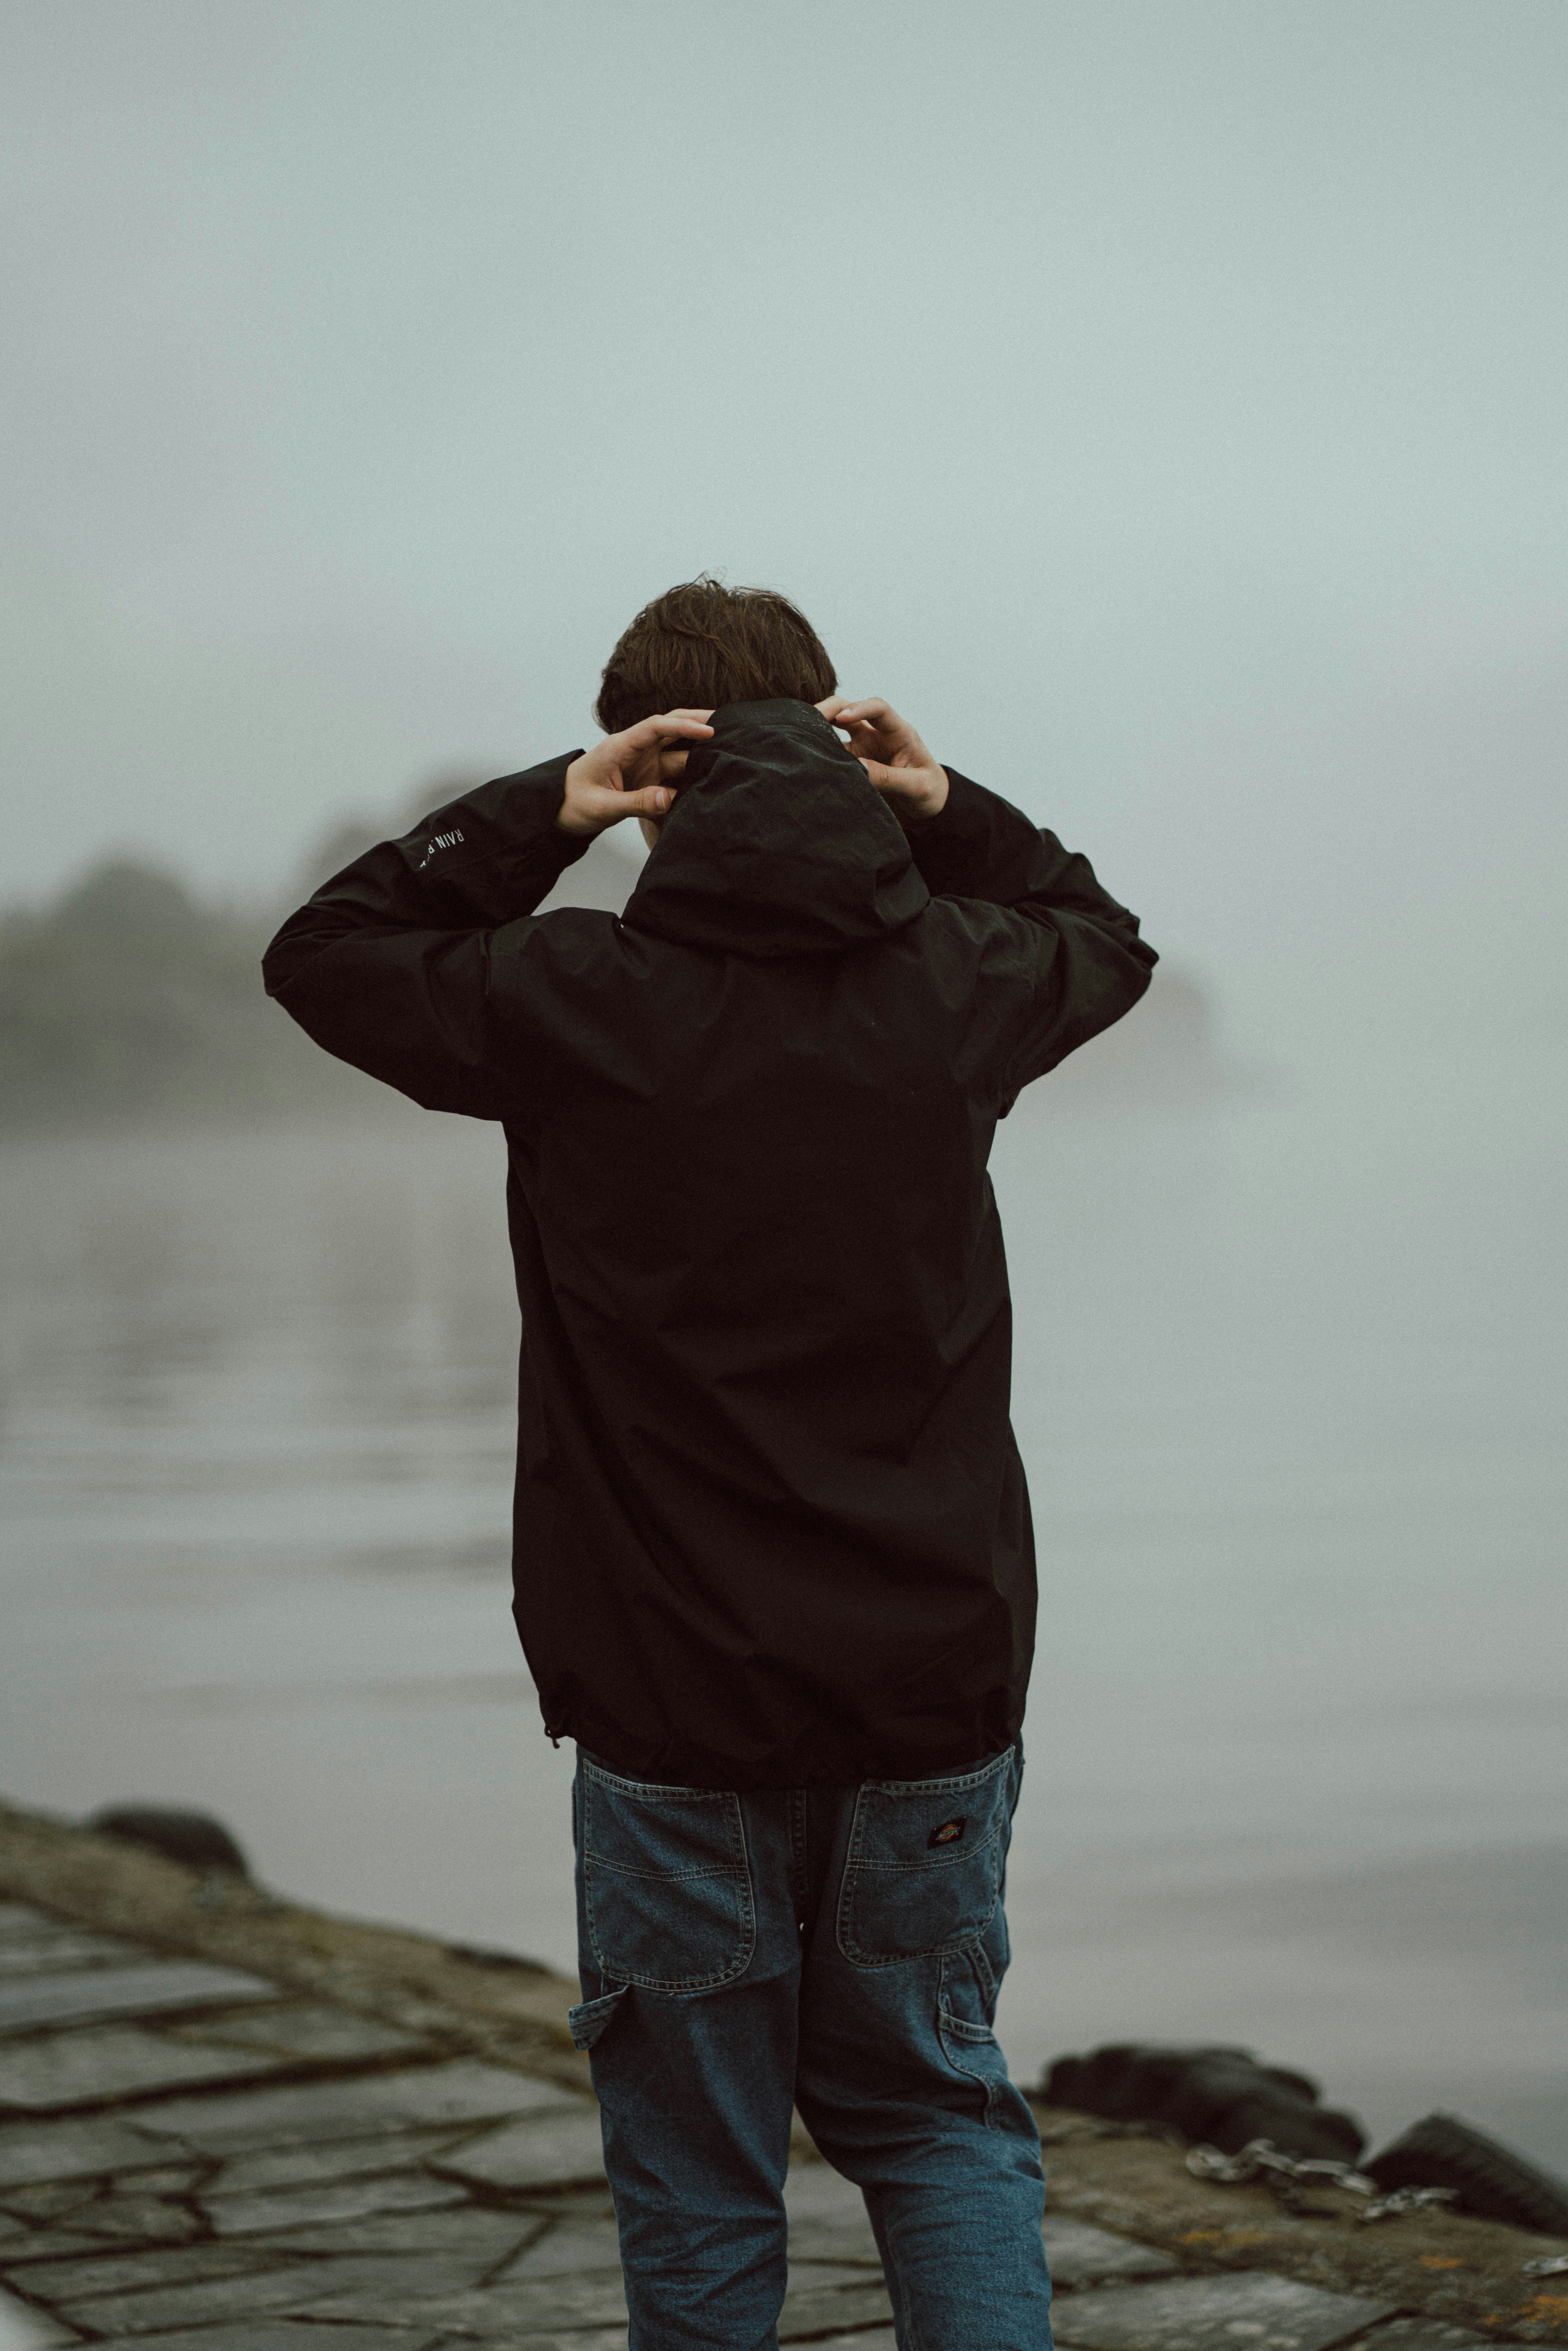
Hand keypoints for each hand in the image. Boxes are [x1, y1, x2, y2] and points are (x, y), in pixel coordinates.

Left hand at [557, 709, 713, 836]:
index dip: (684, 726)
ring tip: (728, 751)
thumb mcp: (603, 807)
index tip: (709, 731)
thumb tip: (668, 799)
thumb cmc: (573, 803)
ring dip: (698, 751)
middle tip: (729, 723)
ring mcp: (642, 763)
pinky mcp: (647, 778)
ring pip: (677, 751)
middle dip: (698, 723)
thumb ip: (635, 803)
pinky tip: (709, 775)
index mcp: (620, 747)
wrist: (558, 810)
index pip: (657, 727)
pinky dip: (690, 774)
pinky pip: (673, 773)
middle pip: (671, 728)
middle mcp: (635, 750)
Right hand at [816, 697, 948, 821]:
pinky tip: (807, 757)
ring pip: (836, 729)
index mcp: (899, 733)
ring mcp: (863, 747)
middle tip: (811, 720)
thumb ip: (889, 777)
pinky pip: (833, 752)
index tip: (842, 717)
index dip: (859, 707)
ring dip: (820, 729)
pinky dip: (820, 752)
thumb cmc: (928, 792)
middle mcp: (878, 734)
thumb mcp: (916, 787)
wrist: (927, 806)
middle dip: (830, 710)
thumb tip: (858, 768)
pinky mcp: (853, 761)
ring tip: (801, 737)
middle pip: (850, 710)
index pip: (879, 708)